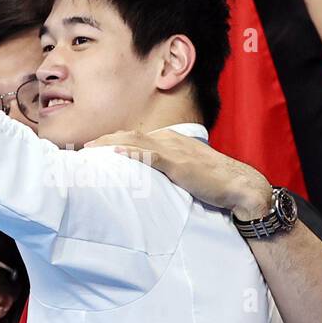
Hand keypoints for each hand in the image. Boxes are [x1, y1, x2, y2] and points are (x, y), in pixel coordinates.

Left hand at [85, 127, 273, 218]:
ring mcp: (173, 149)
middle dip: (103, 141)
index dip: (109, 142)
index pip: (132, 138)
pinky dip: (132, 152)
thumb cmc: (212, 182)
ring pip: (135, 141)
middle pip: (128, 136)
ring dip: (109, 144)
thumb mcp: (182, 172)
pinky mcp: (180, 163)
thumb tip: (144, 180)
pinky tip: (116, 153)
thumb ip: (163, 171)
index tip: (90, 149)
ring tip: (89, 149)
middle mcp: (168, 140)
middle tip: (80, 149)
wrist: (240, 186)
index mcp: (168, 141)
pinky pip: (151, 155)